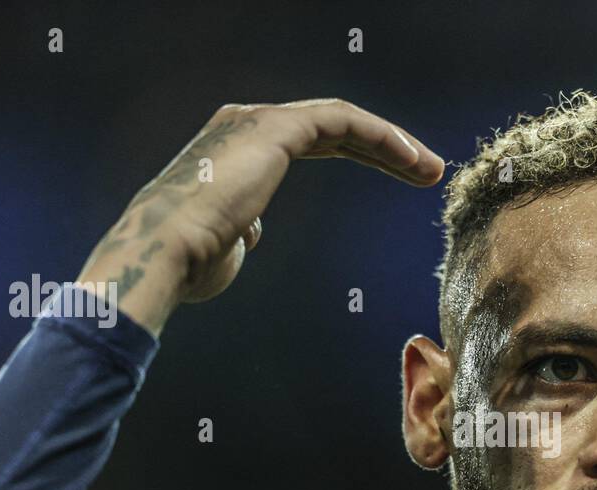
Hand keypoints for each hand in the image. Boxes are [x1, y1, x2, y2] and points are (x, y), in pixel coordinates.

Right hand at [76, 99, 444, 334]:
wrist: (163, 252)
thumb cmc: (188, 262)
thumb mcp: (223, 245)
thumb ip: (242, 229)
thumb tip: (251, 234)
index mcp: (237, 149)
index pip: (313, 141)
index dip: (362, 155)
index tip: (402, 178)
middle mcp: (246, 123)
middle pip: (333, 128)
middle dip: (385, 148)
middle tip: (428, 171)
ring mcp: (258, 120)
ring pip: (342, 120)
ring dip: (393, 143)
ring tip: (432, 169)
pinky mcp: (274, 127)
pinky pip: (342, 121)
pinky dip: (381, 138)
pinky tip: (412, 161)